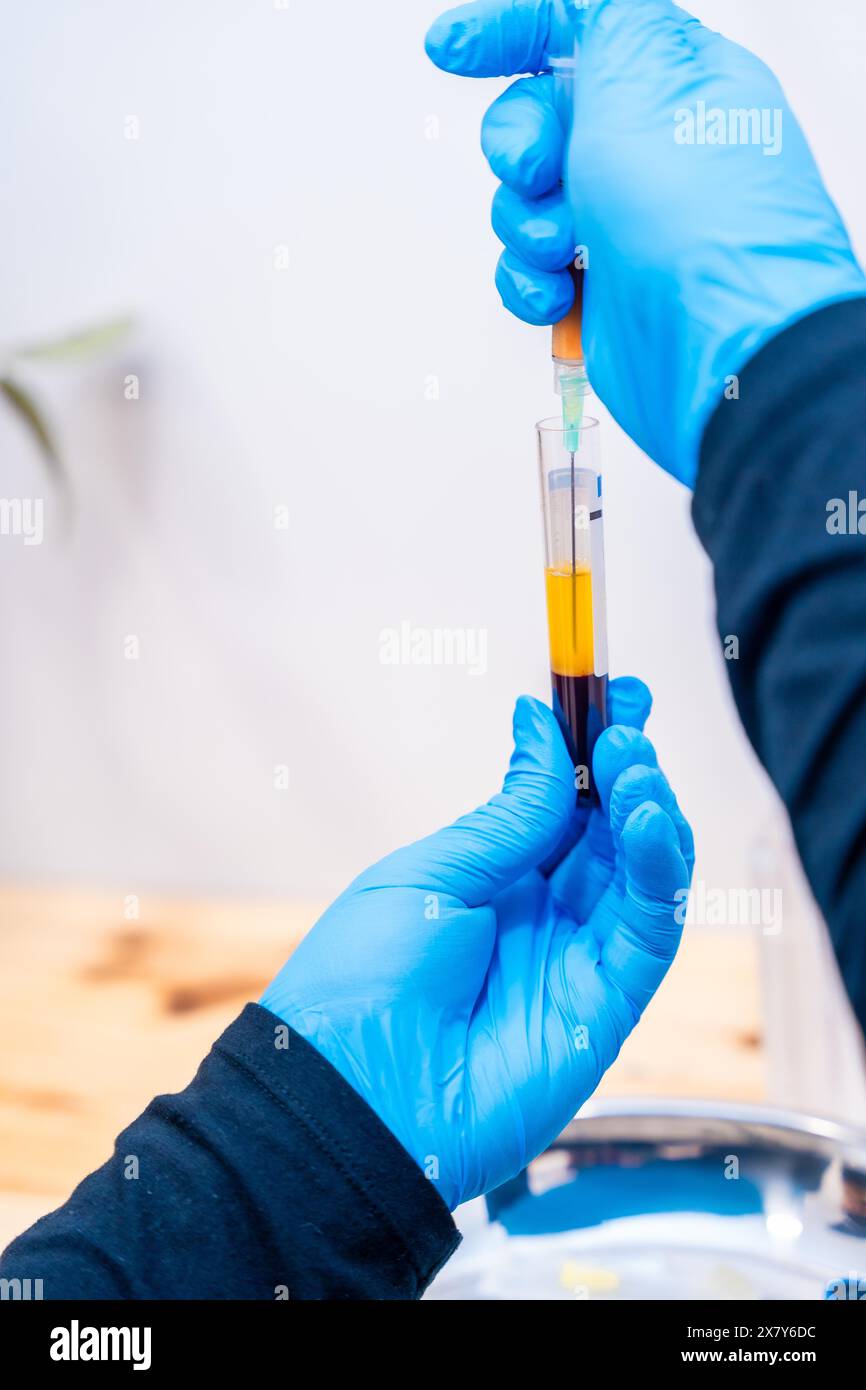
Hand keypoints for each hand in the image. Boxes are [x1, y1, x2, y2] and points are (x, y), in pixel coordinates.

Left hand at [261, 677, 692, 1209]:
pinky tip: (647, 817)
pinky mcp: (606, 1007)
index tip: (610, 694)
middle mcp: (542, 917)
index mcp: (492, 881)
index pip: (564, 805)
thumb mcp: (433, 873)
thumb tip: (540, 728)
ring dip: (649, 811)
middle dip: (626, 770)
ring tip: (634, 763)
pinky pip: (650, 932)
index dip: (591, 751)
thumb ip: (510, 815)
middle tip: (627, 720)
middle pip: (610, 833)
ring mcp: (577, 961)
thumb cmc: (361, 979)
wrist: (348, 1094)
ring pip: (643, 876)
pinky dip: (660, 871)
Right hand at [426, 0, 865, 484]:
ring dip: (523, 223)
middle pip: (534, 120)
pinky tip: (558, 292)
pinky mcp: (599, 290)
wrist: (718, 346)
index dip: (508, 32)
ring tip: (563, 247)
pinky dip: (528, 282)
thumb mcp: (650, 67)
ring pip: (521, 201)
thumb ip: (600, 16)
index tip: (453, 50)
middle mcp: (646, 151)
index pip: (575, 30)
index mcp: (670, 83)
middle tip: (539, 171)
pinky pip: (527, 271)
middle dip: (517, 146)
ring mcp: (622, 224)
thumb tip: (571, 13)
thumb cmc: (703, 219)